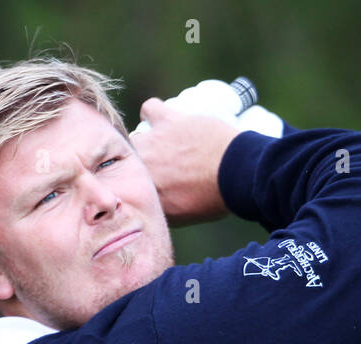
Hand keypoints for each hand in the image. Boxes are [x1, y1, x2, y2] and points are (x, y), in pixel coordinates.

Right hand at [131, 97, 242, 226]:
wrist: (236, 173)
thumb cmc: (213, 198)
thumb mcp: (180, 217)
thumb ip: (159, 210)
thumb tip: (151, 207)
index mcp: (141, 192)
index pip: (124, 186)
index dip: (134, 184)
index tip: (146, 185)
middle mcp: (139, 167)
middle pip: (127, 161)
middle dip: (139, 164)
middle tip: (160, 168)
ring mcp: (150, 143)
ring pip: (135, 138)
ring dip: (146, 142)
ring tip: (164, 146)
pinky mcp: (166, 121)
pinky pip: (149, 109)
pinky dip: (153, 113)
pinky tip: (162, 119)